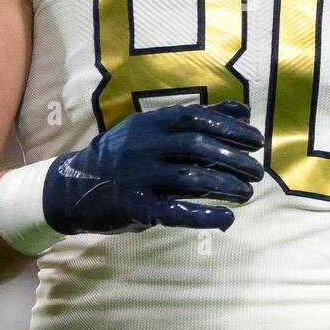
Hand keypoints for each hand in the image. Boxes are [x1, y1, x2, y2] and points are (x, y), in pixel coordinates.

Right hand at [42, 100, 263, 234]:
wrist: (73, 186)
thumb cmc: (122, 155)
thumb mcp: (151, 129)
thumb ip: (194, 119)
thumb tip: (242, 110)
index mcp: (150, 123)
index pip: (198, 118)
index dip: (231, 128)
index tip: (256, 140)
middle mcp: (144, 146)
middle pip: (199, 147)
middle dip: (235, 158)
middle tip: (257, 171)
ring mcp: (138, 176)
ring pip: (192, 179)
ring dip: (226, 186)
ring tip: (247, 193)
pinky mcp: (135, 206)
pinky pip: (174, 211)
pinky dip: (204, 215)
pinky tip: (226, 219)